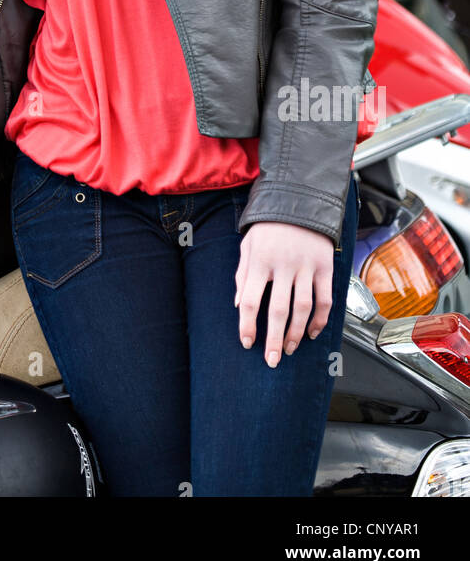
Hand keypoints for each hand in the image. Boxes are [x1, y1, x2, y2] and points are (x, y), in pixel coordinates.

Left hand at [234, 222, 333, 365]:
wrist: (300, 200)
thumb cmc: (269, 226)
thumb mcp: (248, 244)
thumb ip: (241, 274)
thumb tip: (236, 305)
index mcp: (259, 260)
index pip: (249, 299)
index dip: (246, 325)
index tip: (247, 342)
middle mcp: (283, 265)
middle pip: (277, 310)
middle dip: (273, 339)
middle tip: (271, 360)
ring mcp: (305, 267)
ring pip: (302, 309)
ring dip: (295, 333)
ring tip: (288, 348)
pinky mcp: (325, 267)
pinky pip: (325, 299)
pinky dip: (320, 320)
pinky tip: (312, 333)